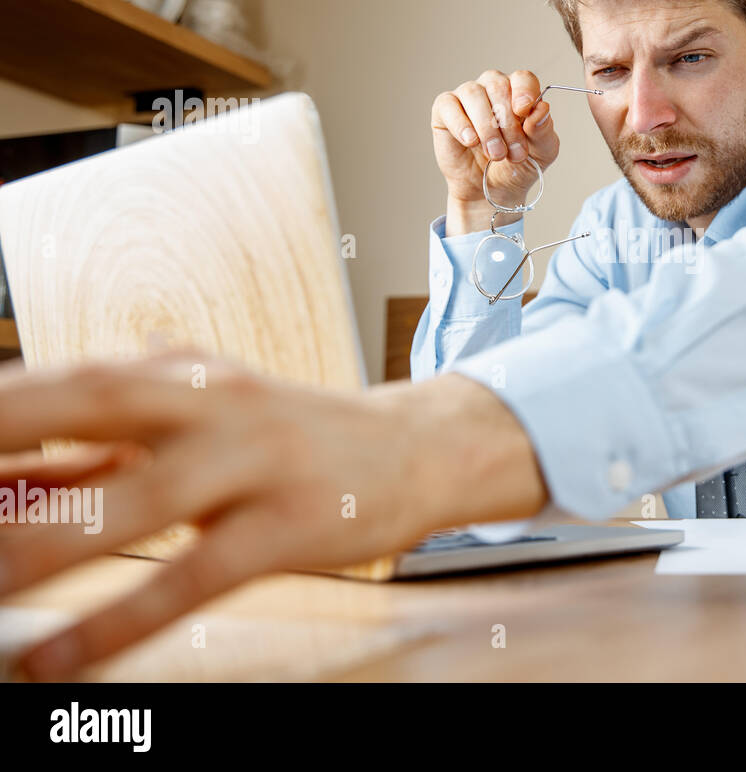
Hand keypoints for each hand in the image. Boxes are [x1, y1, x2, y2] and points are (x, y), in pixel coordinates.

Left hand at [0, 350, 545, 679]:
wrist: (417, 447)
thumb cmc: (293, 438)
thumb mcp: (204, 421)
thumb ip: (106, 447)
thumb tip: (3, 482)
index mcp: (182, 373)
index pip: (65, 379)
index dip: (0, 407)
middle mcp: (213, 402)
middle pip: (86, 405)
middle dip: (3, 437)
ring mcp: (254, 462)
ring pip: (132, 501)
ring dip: (35, 547)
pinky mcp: (290, 525)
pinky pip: (192, 578)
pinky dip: (118, 620)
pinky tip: (56, 659)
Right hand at [431, 69, 558, 230]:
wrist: (492, 192)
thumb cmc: (517, 166)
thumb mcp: (542, 153)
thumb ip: (544, 130)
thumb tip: (541, 108)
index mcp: (519, 93)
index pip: (522, 79)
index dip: (524, 92)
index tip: (524, 111)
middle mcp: (493, 88)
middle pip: (499, 86)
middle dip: (508, 123)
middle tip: (514, 153)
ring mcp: (467, 96)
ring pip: (474, 94)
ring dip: (487, 128)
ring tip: (496, 154)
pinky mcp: (445, 109)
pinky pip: (449, 105)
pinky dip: (461, 125)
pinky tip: (470, 142)